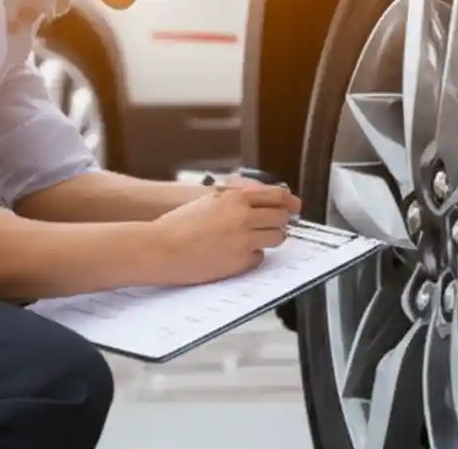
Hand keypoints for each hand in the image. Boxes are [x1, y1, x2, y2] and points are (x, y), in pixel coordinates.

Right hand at [151, 184, 300, 285]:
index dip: (289, 201)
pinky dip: (253, 255)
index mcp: (236, 198)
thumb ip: (235, 199)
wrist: (163, 248)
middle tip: (276, 224)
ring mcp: (244, 240)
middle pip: (281, 218)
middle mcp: (244, 217)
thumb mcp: (210, 200)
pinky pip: (260, 258)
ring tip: (255, 239)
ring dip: (270, 238)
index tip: (294, 205)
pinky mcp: (240, 261)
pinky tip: (238, 254)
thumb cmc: (179, 225)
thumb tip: (258, 201)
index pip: (277, 196)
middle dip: (280, 221)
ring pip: (277, 238)